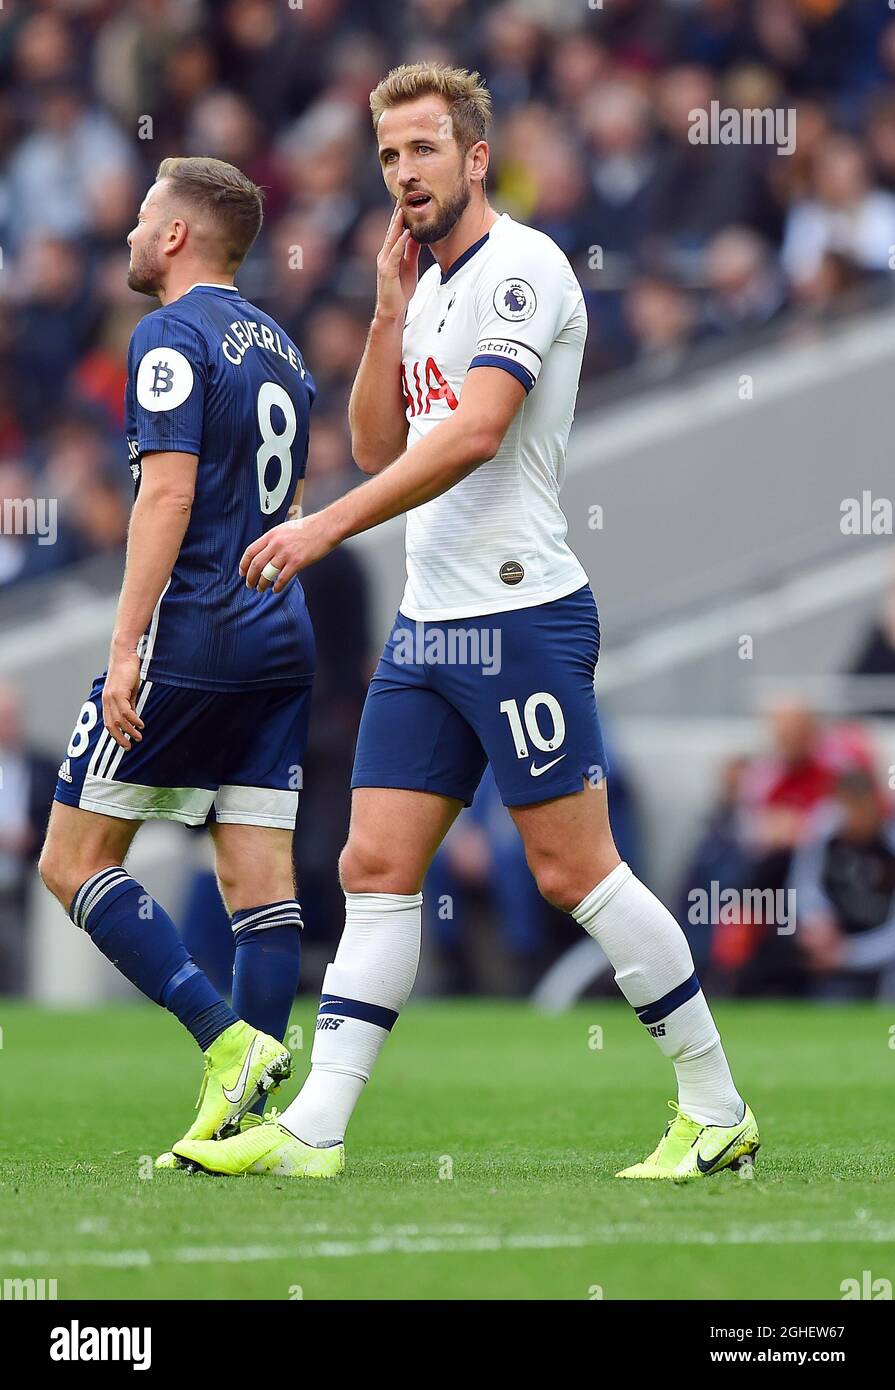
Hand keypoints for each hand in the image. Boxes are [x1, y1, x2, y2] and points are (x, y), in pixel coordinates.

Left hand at [103, 648, 143, 749]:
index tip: (124, 743)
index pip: (108, 723)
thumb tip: (133, 717)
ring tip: (138, 737)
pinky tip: (141, 724)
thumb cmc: (127, 671)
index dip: (115, 735)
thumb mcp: (129, 690)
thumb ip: (130, 704)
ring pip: (119, 720)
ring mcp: (112, 696)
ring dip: (129, 730)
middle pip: (111, 725)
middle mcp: (107, 700)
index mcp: (107, 701)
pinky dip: (133, 720)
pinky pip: (126, 711)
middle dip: (120, 738)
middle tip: (129, 746)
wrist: (124, 654)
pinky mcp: (119, 692)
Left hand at [240, 512, 338, 591]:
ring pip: (267, 573)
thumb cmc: (309, 527)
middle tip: (249, 585)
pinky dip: (277, 587)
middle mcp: (276, 544)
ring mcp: (286, 554)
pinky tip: (276, 589)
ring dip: (262, 584)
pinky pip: (282, 579)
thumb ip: (274, 539)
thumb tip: (267, 551)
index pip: (251, 551)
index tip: (242, 572)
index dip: (244, 564)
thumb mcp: (285, 528)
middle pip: (256, 564)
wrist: (326, 527)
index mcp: (271, 535)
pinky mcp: (297, 562)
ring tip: (261, 589)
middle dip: (250, 577)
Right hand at [376, 203, 419, 319]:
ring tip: (403, 209)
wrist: (393, 310)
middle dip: (397, 214)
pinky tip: (406, 233)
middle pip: (392, 231)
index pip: (395, 231)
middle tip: (403, 197)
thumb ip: (411, 250)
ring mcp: (384, 262)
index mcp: (390, 253)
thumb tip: (416, 235)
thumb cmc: (401, 290)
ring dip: (397, 224)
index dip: (400, 216)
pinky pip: (395, 254)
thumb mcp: (410, 266)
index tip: (406, 201)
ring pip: (392, 239)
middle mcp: (384, 254)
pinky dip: (400, 243)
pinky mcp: (387, 271)